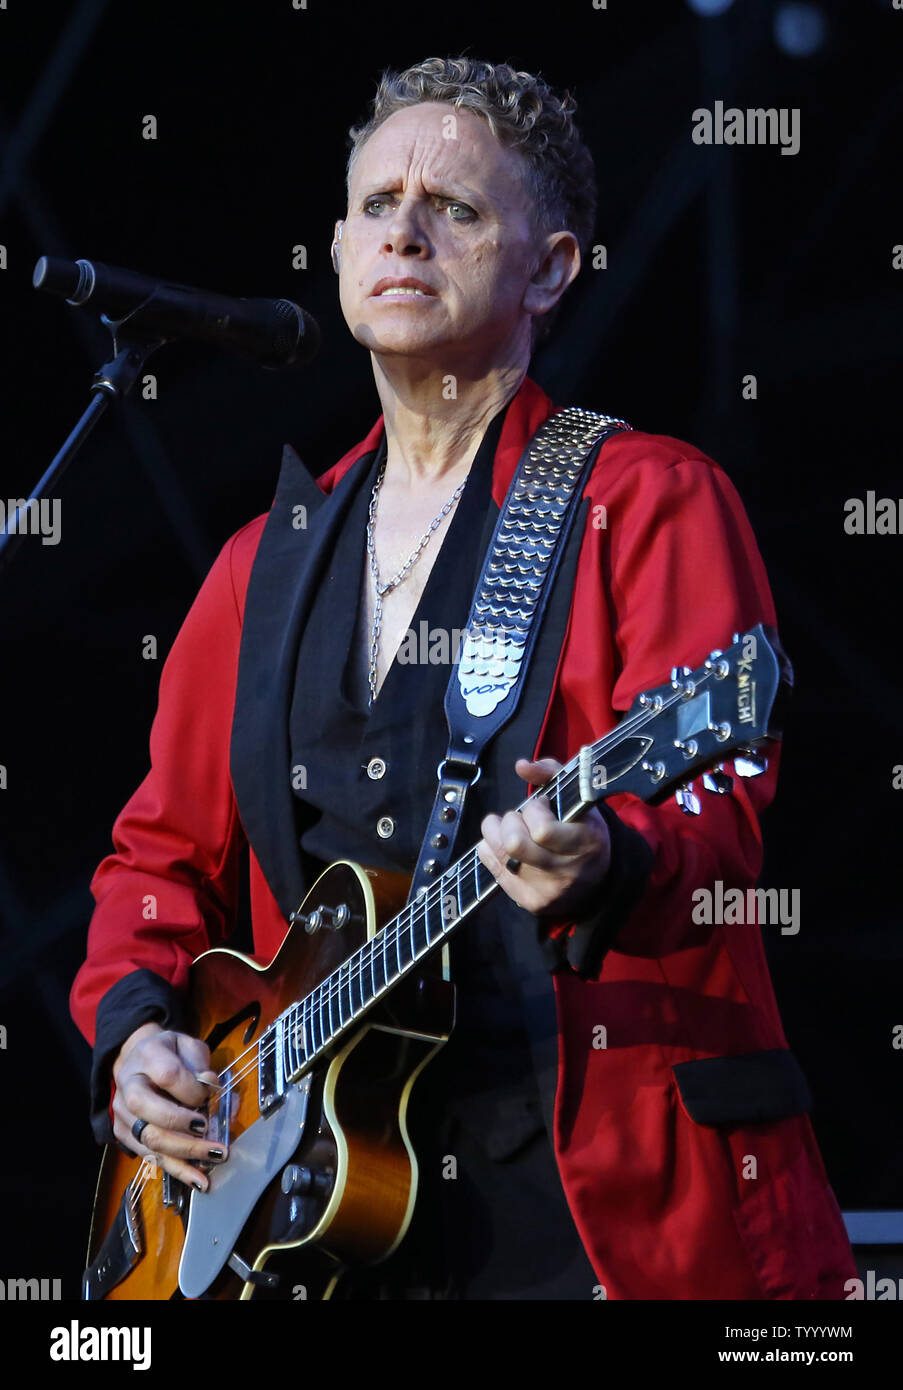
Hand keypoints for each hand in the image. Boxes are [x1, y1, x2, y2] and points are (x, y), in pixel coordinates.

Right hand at [111, 1022, 225, 1190]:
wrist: (136, 1060)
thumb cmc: (169, 1053)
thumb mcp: (188, 1046)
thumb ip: (200, 1063)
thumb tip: (210, 1084)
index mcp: (147, 1055)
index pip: (168, 1075)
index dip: (192, 1090)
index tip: (210, 1095)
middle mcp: (129, 1084)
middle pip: (150, 1113)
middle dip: (185, 1132)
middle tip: (215, 1142)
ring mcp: (123, 1112)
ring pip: (149, 1140)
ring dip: (184, 1156)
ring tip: (213, 1161)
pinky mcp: (123, 1133)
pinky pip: (149, 1155)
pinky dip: (175, 1169)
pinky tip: (197, 1178)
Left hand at [477, 757, 610, 917]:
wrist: (598, 880)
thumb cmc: (583, 829)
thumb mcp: (577, 796)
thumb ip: (550, 773)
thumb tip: (521, 766)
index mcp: (584, 842)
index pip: (542, 830)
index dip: (534, 812)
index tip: (540, 806)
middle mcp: (566, 871)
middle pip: (514, 844)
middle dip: (510, 822)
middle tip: (520, 818)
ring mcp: (547, 890)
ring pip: (499, 854)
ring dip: (496, 833)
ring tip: (509, 828)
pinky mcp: (530, 902)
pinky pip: (492, 868)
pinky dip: (492, 850)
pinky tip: (505, 846)